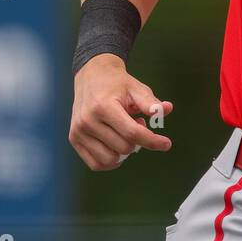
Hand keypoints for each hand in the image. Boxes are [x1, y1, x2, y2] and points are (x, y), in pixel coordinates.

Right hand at [69, 54, 173, 169]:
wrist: (91, 77)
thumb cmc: (117, 84)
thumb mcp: (136, 88)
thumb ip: (151, 102)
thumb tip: (167, 109)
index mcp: (104, 106)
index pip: (132, 132)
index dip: (152, 140)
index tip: (167, 144)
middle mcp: (88, 121)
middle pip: (123, 147)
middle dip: (138, 140)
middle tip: (138, 123)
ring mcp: (78, 132)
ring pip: (110, 159)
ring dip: (124, 151)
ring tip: (125, 133)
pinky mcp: (74, 139)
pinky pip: (95, 164)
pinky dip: (111, 162)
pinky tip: (117, 148)